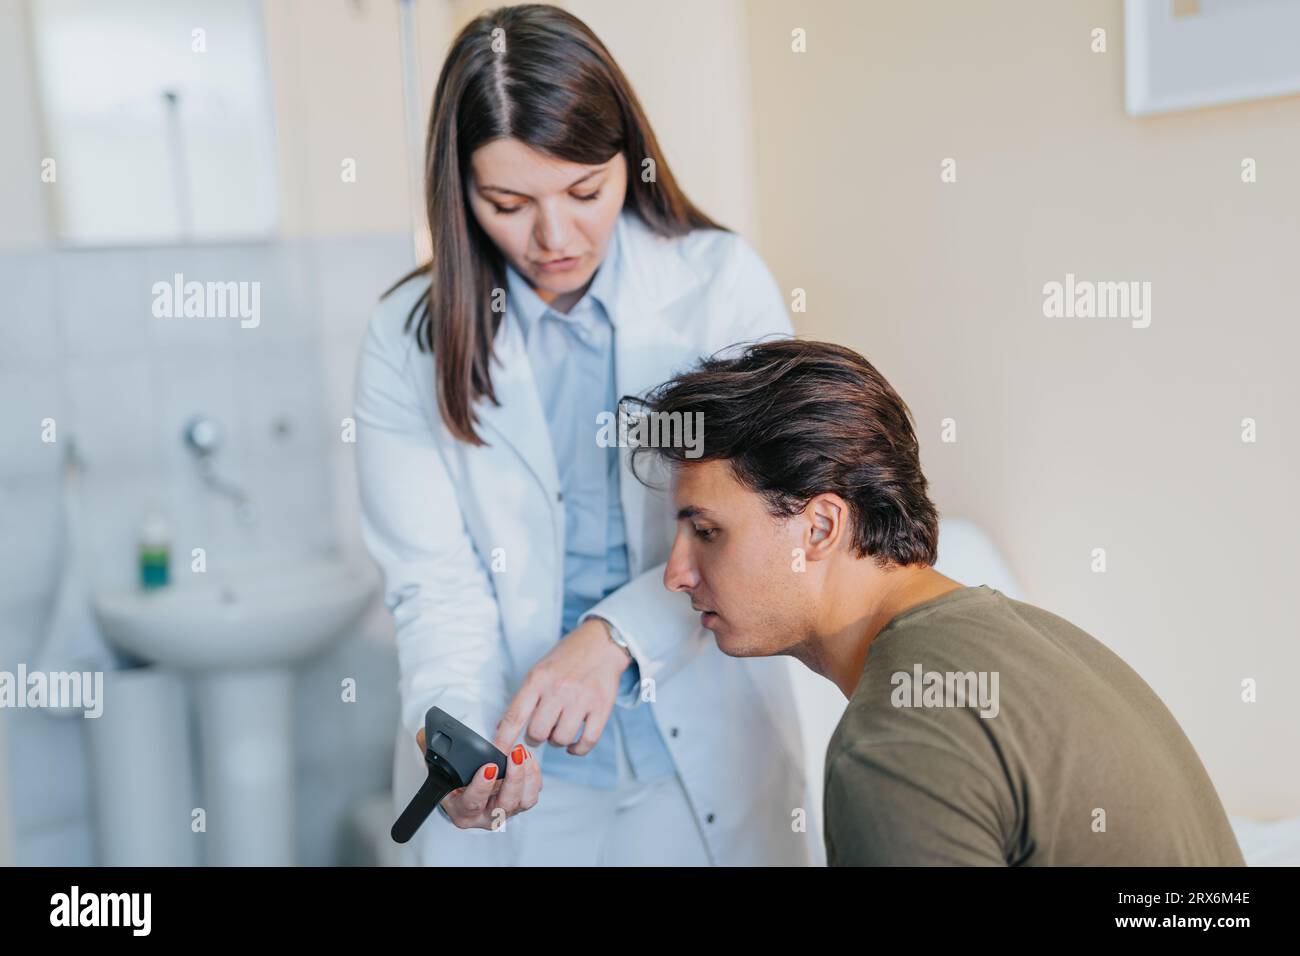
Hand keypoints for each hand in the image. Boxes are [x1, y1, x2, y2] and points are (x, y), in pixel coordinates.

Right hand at [415, 729, 540, 829]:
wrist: (465, 789)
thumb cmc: (452, 779)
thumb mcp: (437, 767)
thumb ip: (429, 750)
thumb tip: (422, 734)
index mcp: (462, 811)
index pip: (472, 803)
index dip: (481, 787)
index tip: (489, 767)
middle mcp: (485, 816)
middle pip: (505, 805)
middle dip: (513, 779)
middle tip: (514, 754)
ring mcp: (505, 812)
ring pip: (523, 801)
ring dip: (526, 776)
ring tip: (522, 753)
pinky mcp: (519, 803)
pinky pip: (532, 794)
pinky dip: (533, 775)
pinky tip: (527, 757)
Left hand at [495, 617, 631, 756]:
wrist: (601, 644)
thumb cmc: (567, 659)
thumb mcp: (539, 671)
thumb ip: (524, 698)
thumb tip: (502, 728)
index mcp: (538, 679)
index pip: (514, 716)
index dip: (503, 740)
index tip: (497, 754)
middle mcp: (558, 689)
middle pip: (537, 733)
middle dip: (535, 738)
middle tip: (540, 731)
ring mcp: (581, 699)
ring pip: (560, 739)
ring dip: (557, 741)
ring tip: (559, 729)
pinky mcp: (601, 708)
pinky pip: (586, 742)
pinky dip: (578, 749)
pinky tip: (574, 744)